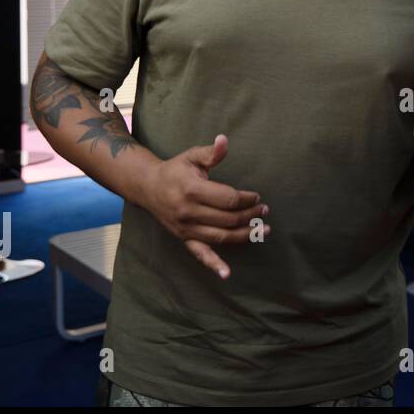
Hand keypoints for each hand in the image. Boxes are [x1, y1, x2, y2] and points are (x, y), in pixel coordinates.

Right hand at [132, 134, 267, 278]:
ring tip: (263, 230)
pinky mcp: (183, 238)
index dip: (246, 199)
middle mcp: (188, 212)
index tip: (256, 197)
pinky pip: (200, 254)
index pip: (227, 199)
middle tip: (265, 211)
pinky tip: (227, 274)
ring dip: (244, 235)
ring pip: (220, 237)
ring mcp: (185, 228)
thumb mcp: (192, 156)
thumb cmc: (176, 170)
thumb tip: (224, 140)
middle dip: (250, 215)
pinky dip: (214, 264)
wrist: (148, 187)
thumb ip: (211, 153)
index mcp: (191, 190)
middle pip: (227, 219)